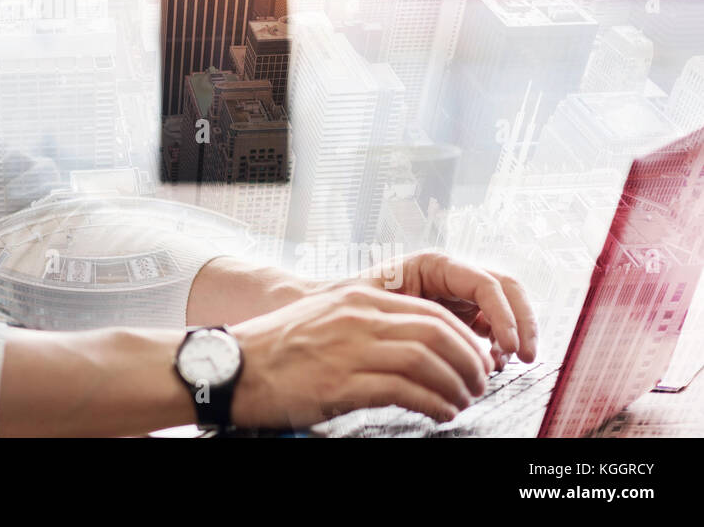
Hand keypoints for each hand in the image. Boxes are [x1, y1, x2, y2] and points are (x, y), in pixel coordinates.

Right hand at [227, 282, 493, 428]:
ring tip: (462, 402)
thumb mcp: (327, 319)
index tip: (475, 359)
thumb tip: (416, 345)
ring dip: (455, 385)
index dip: (464, 339)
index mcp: (358, 298)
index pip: (431, 312)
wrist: (233, 366)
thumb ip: (368, 324)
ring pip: (427, 361)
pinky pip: (405, 391)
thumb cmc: (277, 349)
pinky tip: (439, 413)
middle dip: (469, 362)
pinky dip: (433, 404)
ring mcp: (350, 349)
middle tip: (478, 383)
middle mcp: (358, 317)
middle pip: (437, 333)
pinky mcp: (341, 383)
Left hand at [355, 250, 538, 369]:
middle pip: (507, 290)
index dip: (503, 314)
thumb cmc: (353, 302)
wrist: (339, 314)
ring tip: (499, 364)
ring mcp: (460, 297)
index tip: (508, 346)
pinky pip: (493, 329)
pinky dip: (498, 347)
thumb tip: (456, 344)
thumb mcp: (379, 302)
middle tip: (526, 357)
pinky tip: (487, 365)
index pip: (485, 283)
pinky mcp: (463, 317)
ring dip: (512, 337)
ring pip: (505, 309)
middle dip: (522, 322)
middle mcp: (453, 277)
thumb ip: (416, 317)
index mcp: (435, 265)